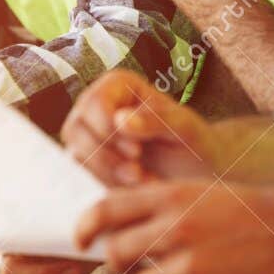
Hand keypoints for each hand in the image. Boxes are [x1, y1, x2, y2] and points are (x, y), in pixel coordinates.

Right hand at [61, 70, 220, 185]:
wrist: (197, 172)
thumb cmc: (194, 142)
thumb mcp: (184, 129)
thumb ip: (156, 120)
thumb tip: (119, 119)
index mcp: (118, 85)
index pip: (94, 102)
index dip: (108, 130)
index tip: (137, 152)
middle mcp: (96, 105)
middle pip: (75, 128)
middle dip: (106, 157)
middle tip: (138, 173)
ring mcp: (88, 134)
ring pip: (76, 153)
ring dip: (106, 174)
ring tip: (142, 182)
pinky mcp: (89, 161)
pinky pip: (82, 175)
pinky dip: (107, 185)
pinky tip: (134, 189)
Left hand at [76, 179, 273, 273]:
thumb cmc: (242, 209)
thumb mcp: (197, 190)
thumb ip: (155, 206)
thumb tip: (109, 226)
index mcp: (172, 197)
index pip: (107, 209)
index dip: (84, 226)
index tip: (79, 239)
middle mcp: (177, 229)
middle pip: (116, 254)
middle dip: (119, 260)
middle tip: (136, 260)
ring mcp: (193, 265)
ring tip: (190, 268)